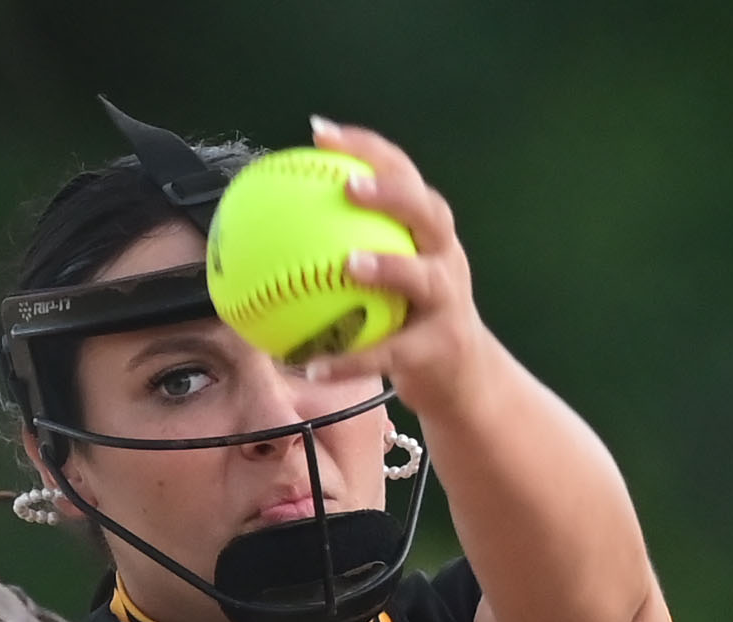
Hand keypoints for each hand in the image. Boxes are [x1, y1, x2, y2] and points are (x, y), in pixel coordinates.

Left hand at [307, 116, 491, 420]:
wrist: (460, 376)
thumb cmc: (409, 319)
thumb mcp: (388, 278)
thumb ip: (346, 249)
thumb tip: (272, 235)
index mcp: (427, 232)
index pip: (402, 174)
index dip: (366, 149)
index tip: (319, 133)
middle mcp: (444, 256)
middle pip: (426, 212)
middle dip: (391, 193)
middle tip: (347, 185)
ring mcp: (447, 301)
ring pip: (422, 277)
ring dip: (387, 266)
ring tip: (348, 263)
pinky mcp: (436, 349)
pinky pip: (388, 354)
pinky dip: (350, 362)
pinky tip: (312, 367)